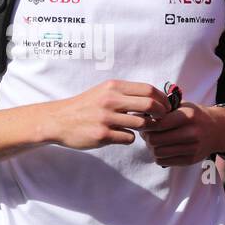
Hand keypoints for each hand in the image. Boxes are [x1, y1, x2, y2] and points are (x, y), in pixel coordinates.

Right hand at [45, 80, 170, 150]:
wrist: (58, 120)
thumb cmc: (86, 106)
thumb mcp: (104, 91)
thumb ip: (126, 93)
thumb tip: (154, 98)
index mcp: (113, 87)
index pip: (148, 89)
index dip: (162, 99)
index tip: (165, 107)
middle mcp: (110, 100)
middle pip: (150, 105)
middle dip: (161, 114)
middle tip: (160, 120)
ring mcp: (106, 118)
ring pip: (142, 124)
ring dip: (146, 128)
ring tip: (140, 128)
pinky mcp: (102, 135)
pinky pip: (129, 138)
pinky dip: (129, 137)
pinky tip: (120, 135)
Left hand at [139, 102, 224, 167]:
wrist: (218, 130)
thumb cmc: (195, 116)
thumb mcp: (184, 106)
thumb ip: (164, 108)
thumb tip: (141, 114)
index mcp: (188, 116)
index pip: (158, 124)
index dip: (147, 124)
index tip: (145, 123)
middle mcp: (191, 133)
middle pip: (155, 140)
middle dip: (147, 137)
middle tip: (146, 134)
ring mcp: (192, 148)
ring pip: (158, 152)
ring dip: (151, 148)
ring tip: (153, 141)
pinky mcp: (191, 159)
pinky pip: (164, 161)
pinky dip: (158, 156)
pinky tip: (161, 149)